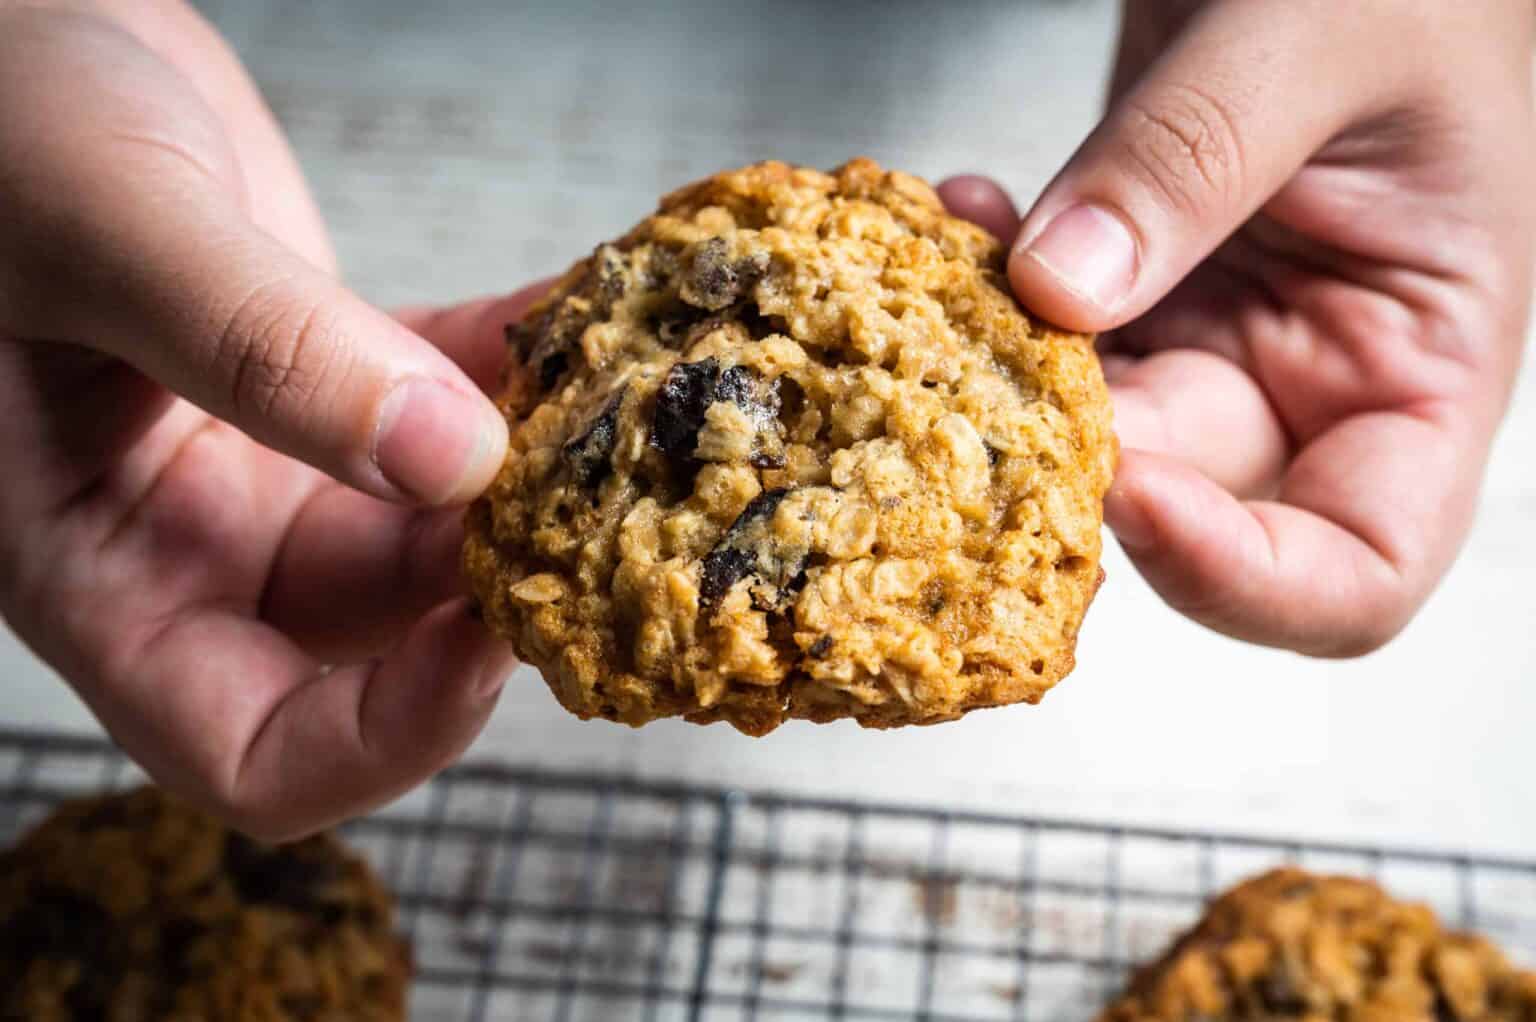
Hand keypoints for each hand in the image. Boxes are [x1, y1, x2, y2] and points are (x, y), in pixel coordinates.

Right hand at [0, 2, 533, 838]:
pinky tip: (586, 312)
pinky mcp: (337, 377)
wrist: (7, 28)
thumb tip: (452, 460)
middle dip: (495, 583)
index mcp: (105, 569)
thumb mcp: (102, 232)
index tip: (490, 640)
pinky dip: (523, 368)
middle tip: (591, 500)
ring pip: (443, 524)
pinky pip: (456, 401)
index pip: (253, 749)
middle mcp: (199, 539)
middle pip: (386, 638)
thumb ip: (264, 351)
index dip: (385, 734)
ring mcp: (278, 462)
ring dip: (536, 471)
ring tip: (615, 395)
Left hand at [943, 0, 1535, 654]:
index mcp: (1424, 366)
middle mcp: (1314, 374)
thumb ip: (1193, 164)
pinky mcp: (1131, 277)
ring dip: (1006, 367)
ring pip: (1086, 422)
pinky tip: (968, 209)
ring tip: (967, 260)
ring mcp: (1213, 330)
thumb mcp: (1318, 40)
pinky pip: (1039, 330)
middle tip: (996, 367)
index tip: (1132, 492)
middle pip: (1185, 500)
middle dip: (1076, 453)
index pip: (1356, 569)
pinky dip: (990, 285)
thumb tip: (1058, 288)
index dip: (1241, 577)